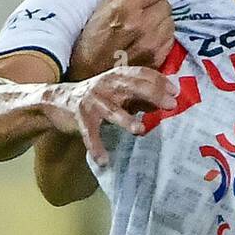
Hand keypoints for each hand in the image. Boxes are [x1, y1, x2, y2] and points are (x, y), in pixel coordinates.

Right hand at [56, 67, 177, 166]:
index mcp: (117, 76)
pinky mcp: (80, 117)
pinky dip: (96, 146)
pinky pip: (90, 133)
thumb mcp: (118, 91)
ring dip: (126, 119)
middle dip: (152, 95)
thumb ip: (139, 95)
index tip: (176, 91)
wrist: (58, 100)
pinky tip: (104, 160)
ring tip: (139, 129)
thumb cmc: (97, 97)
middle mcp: (105, 84)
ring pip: (112, 110)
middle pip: (132, 87)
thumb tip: (166, 100)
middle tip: (170, 106)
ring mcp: (92, 100)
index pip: (141, 74)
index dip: (159, 81)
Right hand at [66, 0, 174, 79]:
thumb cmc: (93, 39)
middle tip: (142, 12)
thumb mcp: (102, 6)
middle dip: (155, 5)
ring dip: (160, 21)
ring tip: (144, 27)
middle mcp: (142, 25)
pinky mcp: (157, 58)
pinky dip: (162, 36)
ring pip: (170, 21)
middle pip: (166, 4)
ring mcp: (152, 44)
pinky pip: (170, 38)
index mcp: (126, 8)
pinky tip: (147, 40)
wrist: (89, 73)